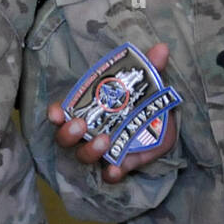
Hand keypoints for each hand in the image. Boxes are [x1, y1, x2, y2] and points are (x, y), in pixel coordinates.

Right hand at [47, 43, 176, 183]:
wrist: (168, 124)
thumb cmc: (145, 99)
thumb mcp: (148, 82)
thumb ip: (151, 67)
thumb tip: (162, 48)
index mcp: (91, 107)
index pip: (65, 111)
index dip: (57, 113)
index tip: (56, 113)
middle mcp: (91, 130)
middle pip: (66, 138)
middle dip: (68, 133)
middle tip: (81, 125)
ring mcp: (104, 150)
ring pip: (84, 156)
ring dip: (89, 150)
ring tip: (105, 141)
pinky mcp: (120, 164)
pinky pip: (108, 174)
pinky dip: (110, 173)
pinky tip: (115, 170)